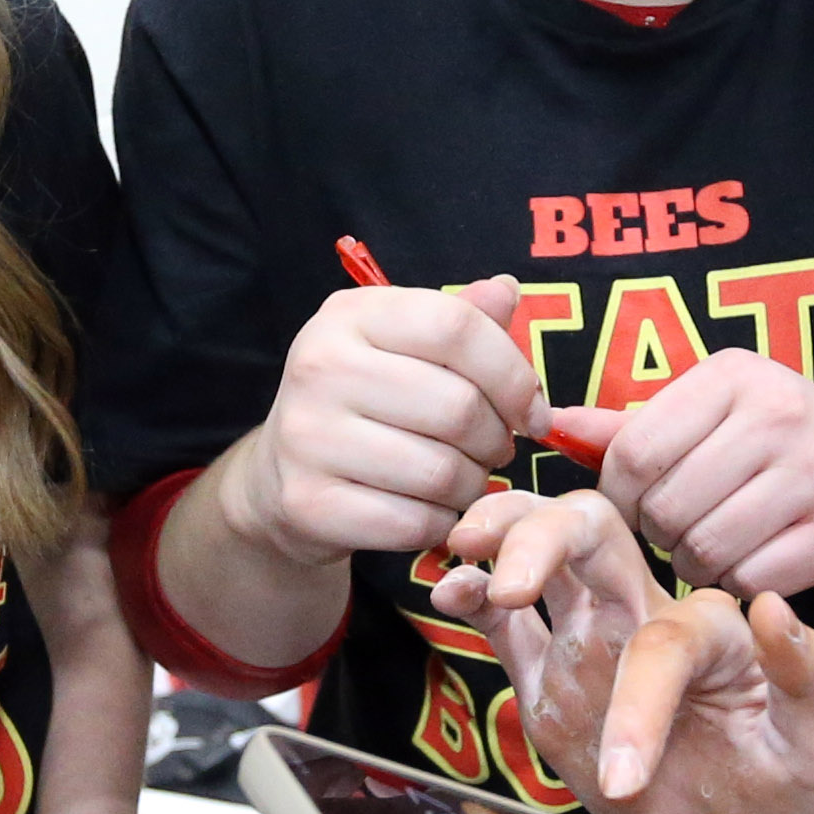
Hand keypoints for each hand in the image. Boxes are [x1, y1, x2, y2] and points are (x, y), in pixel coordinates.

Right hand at [217, 273, 548, 568]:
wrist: (280, 475)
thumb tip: (506, 290)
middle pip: (459, 406)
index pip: (456, 328)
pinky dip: (441, 523)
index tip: (533, 411)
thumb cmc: (364, 401)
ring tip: (464, 479)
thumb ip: (459, 321)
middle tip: (495, 450)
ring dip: (473, 485)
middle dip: (497, 439)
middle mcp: (319, 366)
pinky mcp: (307, 503)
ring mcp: (307, 436)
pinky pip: (413, 523)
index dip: (513, 375)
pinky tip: (434, 511)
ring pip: (441, 472)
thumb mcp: (404, 347)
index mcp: (351, 314)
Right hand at [440, 486, 813, 813]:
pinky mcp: (553, 682)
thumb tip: (771, 604)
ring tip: (461, 551)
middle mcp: (649, 616)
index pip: (661, 635)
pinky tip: (448, 591)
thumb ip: (803, 672)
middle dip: (542, 535)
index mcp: (715, 627)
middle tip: (500, 570)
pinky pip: (507, 627)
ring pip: (543, 559)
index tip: (623, 782)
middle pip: (592, 532)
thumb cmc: (790, 787)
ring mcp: (595, 644)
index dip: (637, 700)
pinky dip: (473, 600)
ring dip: (501, 540)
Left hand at [540, 348, 813, 597]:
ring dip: (697, 564)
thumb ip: (630, 428)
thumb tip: (548, 425)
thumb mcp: (709, 416)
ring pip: (706, 549)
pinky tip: (753, 563)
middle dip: (660, 534)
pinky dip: (741, 583)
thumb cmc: (773, 444)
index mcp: (734, 374)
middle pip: (666, 507)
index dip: (619, 497)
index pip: (634, 453)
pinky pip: (753, 578)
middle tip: (680, 531)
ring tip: (715, 546)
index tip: (634, 508)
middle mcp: (780, 412)